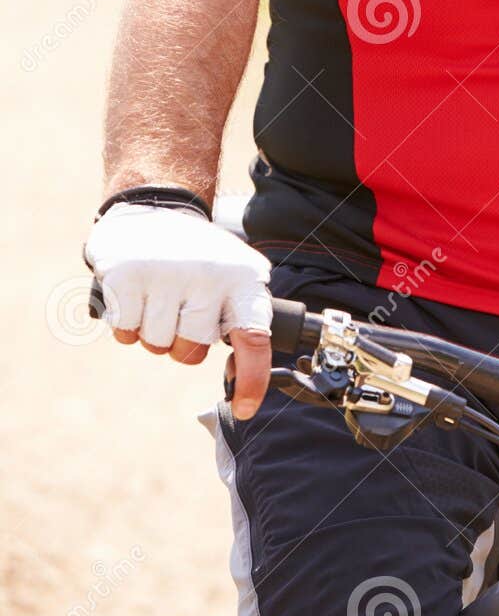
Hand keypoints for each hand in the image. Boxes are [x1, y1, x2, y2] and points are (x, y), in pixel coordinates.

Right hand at [85, 202, 272, 417]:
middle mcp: (209, 275)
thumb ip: (241, 320)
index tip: (243, 408)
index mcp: (243, 279)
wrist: (154, 207)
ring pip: (156, 344)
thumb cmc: (199, 256)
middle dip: (182, 342)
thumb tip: (240, 376)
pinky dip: (126, 322)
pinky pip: (126, 333)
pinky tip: (135, 293)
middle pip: (191, 351)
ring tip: (158, 292)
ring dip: (152, 329)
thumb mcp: (234, 276)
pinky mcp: (128, 276)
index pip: (255, 338)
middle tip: (179, 308)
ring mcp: (167, 274)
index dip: (252, 380)